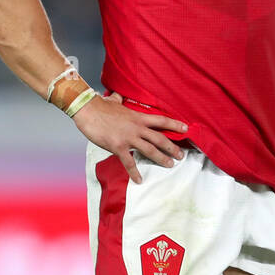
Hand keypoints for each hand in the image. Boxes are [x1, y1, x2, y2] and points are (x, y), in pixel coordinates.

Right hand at [72, 92, 187, 183]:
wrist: (88, 110)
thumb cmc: (100, 105)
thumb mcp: (114, 100)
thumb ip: (118, 99)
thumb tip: (116, 94)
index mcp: (138, 117)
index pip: (161, 120)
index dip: (175, 124)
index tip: (186, 128)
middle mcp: (137, 127)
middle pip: (160, 138)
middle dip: (172, 148)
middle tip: (181, 155)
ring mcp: (128, 138)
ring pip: (150, 150)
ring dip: (161, 159)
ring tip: (170, 165)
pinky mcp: (118, 147)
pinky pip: (129, 162)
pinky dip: (135, 173)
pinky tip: (139, 180)